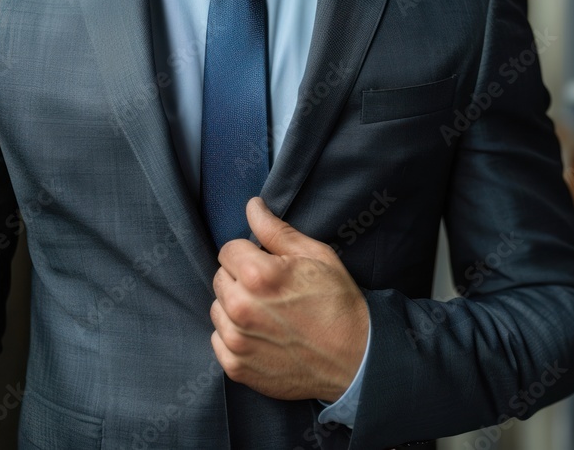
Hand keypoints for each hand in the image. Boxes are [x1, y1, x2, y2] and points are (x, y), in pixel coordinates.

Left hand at [210, 197, 369, 401]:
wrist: (356, 359)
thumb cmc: (339, 303)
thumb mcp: (316, 256)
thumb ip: (277, 230)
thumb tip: (252, 206)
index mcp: (257, 275)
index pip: (228, 249)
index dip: (250, 253)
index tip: (269, 264)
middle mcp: (240, 308)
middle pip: (221, 278)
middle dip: (241, 278)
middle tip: (272, 290)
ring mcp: (236, 341)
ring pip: (218, 309)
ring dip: (236, 307)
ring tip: (269, 314)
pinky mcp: (236, 367)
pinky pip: (218, 340)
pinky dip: (236, 336)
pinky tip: (263, 336)